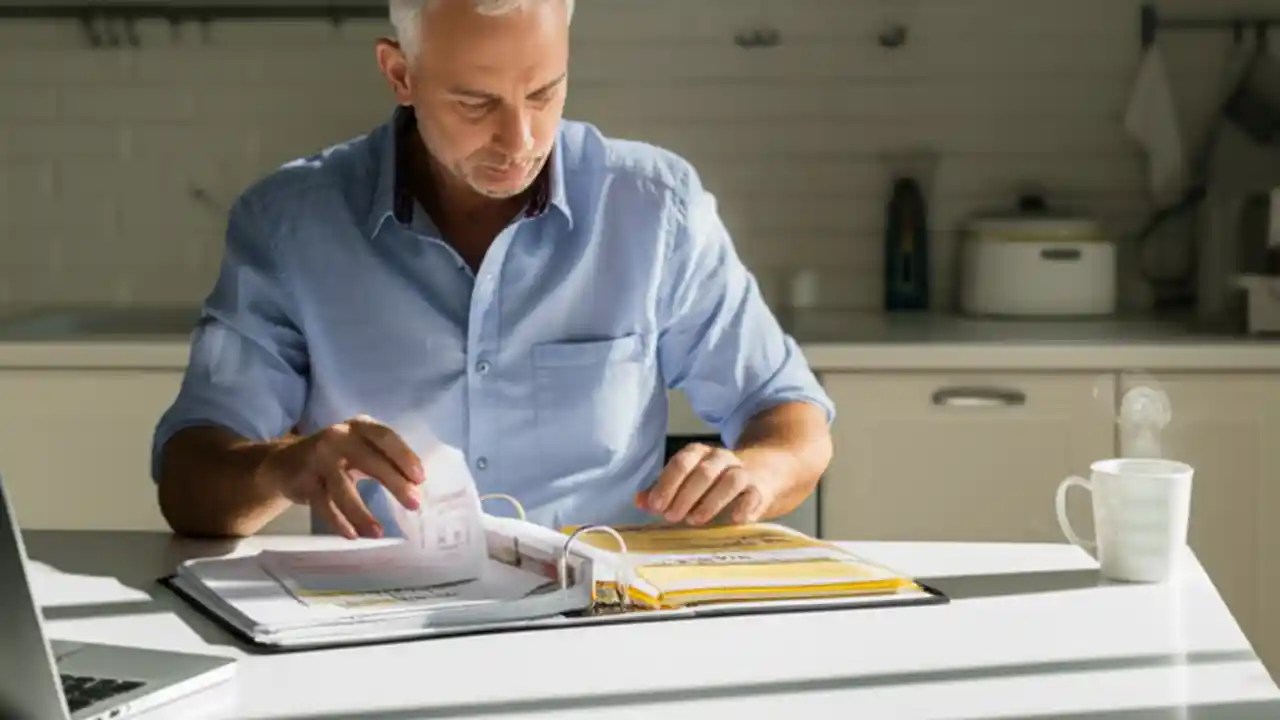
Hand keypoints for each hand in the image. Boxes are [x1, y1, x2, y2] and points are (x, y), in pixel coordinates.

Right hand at [257, 414, 424, 538]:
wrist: (284, 464)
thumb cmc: (336, 458)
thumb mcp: (360, 450)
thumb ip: (384, 461)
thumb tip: (415, 488)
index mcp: (359, 427)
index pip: (384, 436)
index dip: (403, 455)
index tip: (420, 478)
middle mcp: (338, 437)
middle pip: (368, 460)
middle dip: (394, 483)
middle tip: (414, 504)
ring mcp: (318, 458)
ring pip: (343, 488)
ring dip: (362, 513)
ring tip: (378, 533)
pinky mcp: (303, 481)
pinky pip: (324, 504)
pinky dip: (338, 521)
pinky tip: (352, 535)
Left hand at [635, 443, 776, 525]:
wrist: (764, 472)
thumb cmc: (717, 482)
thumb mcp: (689, 482)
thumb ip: (664, 490)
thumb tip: (639, 500)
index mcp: (700, 454)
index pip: (682, 462)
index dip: (667, 484)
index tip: (656, 505)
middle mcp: (722, 459)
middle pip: (704, 471)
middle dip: (685, 495)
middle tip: (671, 517)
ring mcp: (743, 473)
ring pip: (730, 480)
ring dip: (711, 502)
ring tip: (695, 520)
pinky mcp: (761, 490)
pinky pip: (754, 495)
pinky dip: (744, 507)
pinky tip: (734, 520)